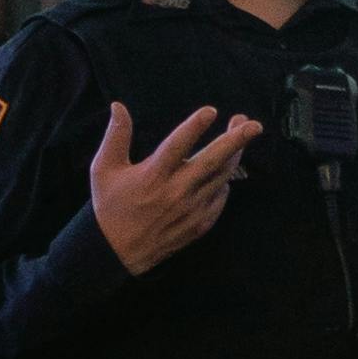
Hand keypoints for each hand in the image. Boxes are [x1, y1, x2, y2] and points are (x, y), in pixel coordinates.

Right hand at [90, 100, 261, 276]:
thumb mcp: (103, 168)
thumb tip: (119, 105)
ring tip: (241, 138)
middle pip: (212, 160)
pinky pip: (220, 199)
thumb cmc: (109, 207)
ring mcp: (190, 210)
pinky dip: (223, 183)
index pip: (178, 144)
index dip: (195, 126)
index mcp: (153, 175)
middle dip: (236, 140)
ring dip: (234, 156)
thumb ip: (116, 135)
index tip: (211, 111)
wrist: (115, 252)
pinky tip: (224, 173)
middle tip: (254, 124)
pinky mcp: (199, 225)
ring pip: (221, 178)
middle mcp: (175, 191)